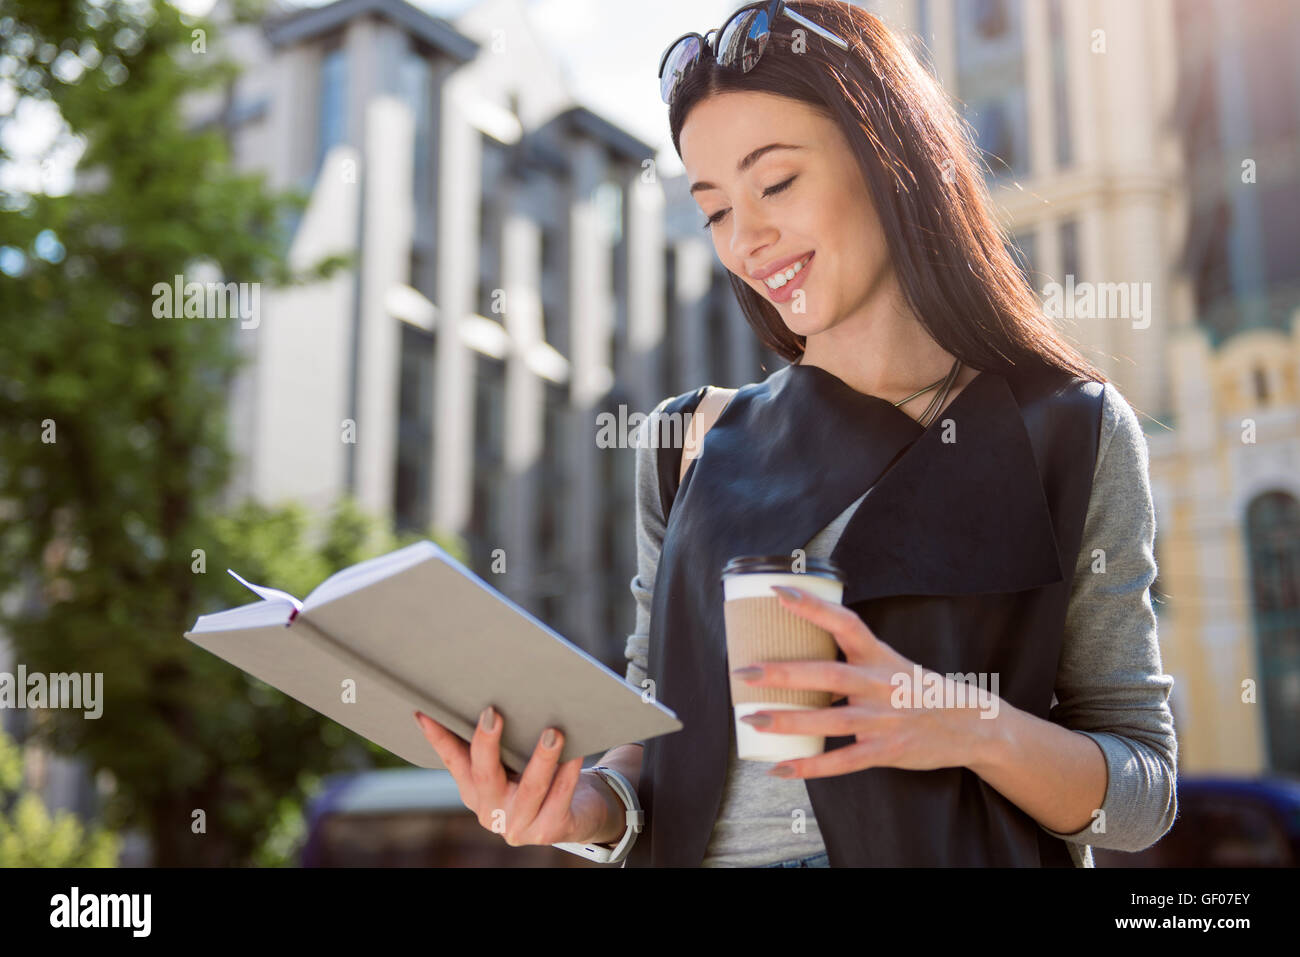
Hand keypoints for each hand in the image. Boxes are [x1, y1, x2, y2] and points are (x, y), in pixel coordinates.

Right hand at [413, 708, 607, 846]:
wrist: (574, 817)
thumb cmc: (536, 780)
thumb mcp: (509, 765)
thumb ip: (496, 744)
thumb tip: (488, 698)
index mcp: (474, 792)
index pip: (453, 760)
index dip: (438, 738)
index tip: (424, 712)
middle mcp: (491, 811)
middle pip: (485, 774)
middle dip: (487, 743)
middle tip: (492, 713)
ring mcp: (519, 825)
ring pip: (531, 788)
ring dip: (541, 759)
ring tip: (552, 733)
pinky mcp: (548, 830)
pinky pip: (560, 797)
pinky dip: (568, 773)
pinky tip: (576, 753)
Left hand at [731, 585, 996, 779]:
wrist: (972, 725)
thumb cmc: (918, 690)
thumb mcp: (890, 664)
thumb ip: (851, 660)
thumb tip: (797, 654)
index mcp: (879, 656)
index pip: (845, 622)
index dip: (812, 606)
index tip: (777, 591)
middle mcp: (880, 684)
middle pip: (828, 675)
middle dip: (784, 673)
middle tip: (745, 671)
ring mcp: (884, 719)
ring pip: (831, 721)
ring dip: (789, 721)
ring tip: (752, 719)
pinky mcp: (887, 751)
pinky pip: (843, 761)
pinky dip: (810, 766)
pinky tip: (780, 767)